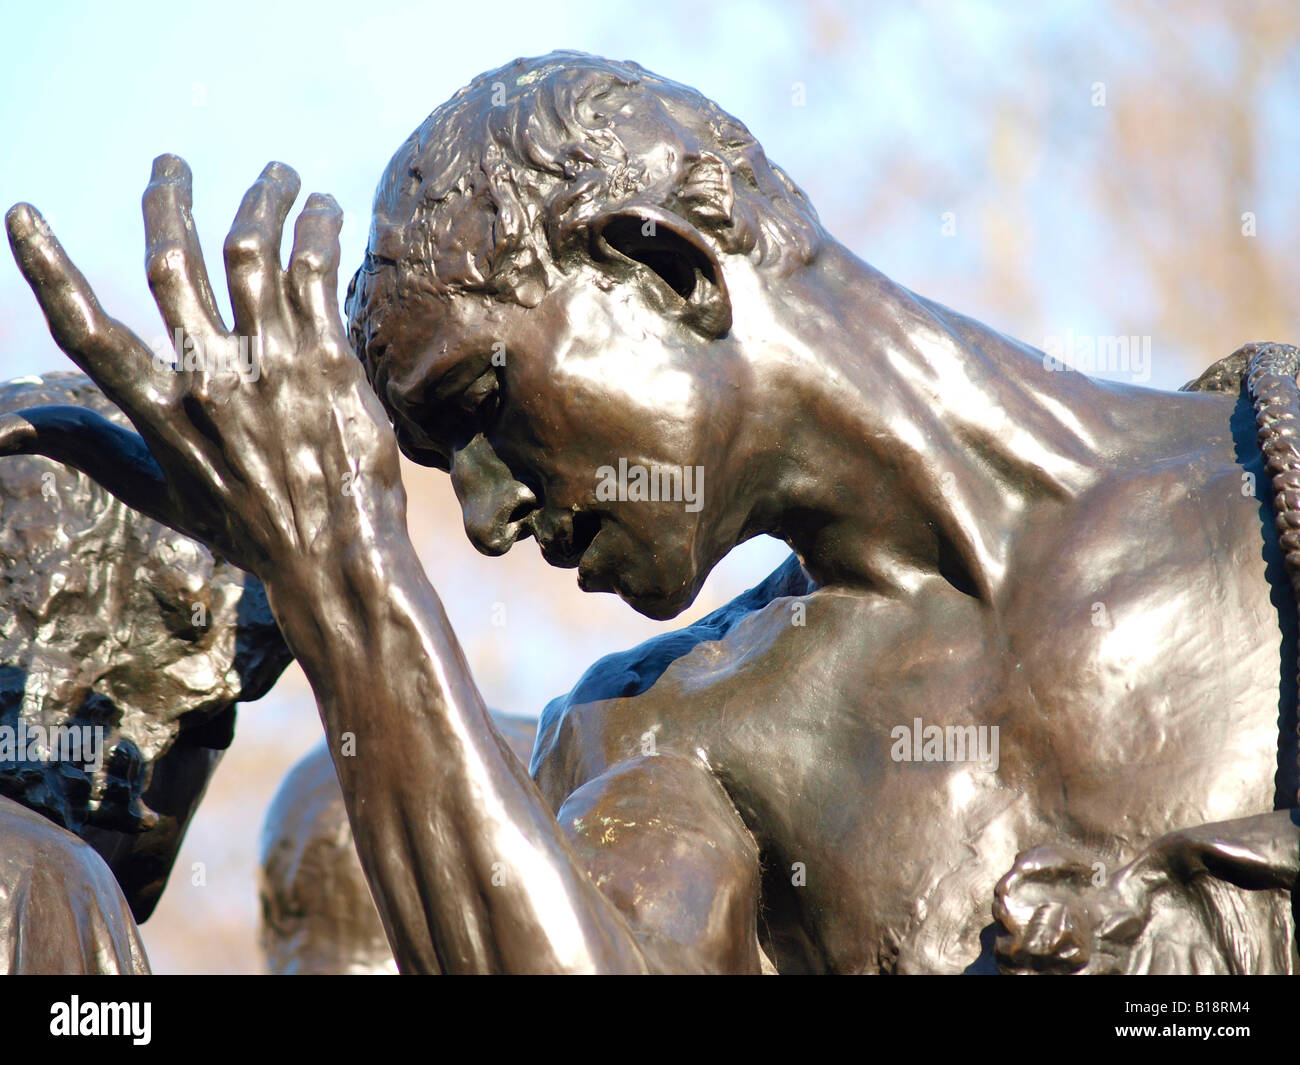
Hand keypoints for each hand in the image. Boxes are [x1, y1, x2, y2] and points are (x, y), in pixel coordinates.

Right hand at [2, 155, 403, 578]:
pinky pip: (313, 271)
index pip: (88, 332)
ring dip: (260, 199)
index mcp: (160, 412)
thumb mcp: (156, 496)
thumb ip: (88, 448)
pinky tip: (321, 207)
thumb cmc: (247, 529)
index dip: (49, 271)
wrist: (336, 556)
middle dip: (165, 200)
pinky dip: (315, 229)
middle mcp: (209, 379)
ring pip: (248, 250)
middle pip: (172, 264)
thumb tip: (5, 431)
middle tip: (170, 162)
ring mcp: (271, 365)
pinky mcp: (327, 360)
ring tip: (275, 173)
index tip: (22, 215)